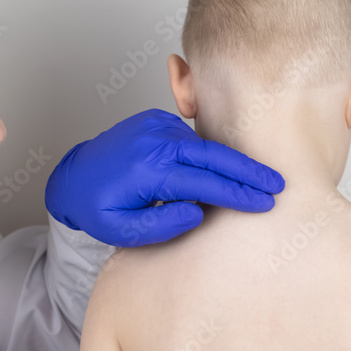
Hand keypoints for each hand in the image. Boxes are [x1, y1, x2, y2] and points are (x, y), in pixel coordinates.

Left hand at [45, 109, 284, 246]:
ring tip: (256, 182)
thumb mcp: (122, 230)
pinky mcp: (156, 120)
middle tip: (277, 184)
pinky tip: (222, 171)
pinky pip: (191, 139)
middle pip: (215, 156)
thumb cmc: (96, 207)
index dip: (238, 194)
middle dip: (249, 171)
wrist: (73, 176)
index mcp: (148, 169)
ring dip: (230, 164)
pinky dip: (209, 155)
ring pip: (205, 147)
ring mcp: (156, 126)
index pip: (205, 183)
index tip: (264, 202)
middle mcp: (155, 141)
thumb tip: (197, 212)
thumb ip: (162, 224)